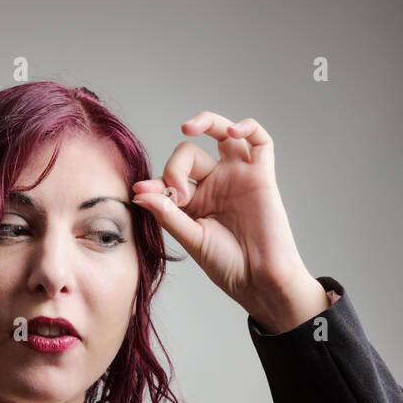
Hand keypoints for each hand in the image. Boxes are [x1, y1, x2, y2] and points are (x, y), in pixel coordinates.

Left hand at [131, 110, 325, 324]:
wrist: (259, 281)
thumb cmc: (227, 265)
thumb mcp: (191, 238)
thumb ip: (167, 214)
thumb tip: (140, 193)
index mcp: (195, 201)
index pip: (170, 176)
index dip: (155, 181)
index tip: (143, 193)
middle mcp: (216, 185)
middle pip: (189, 154)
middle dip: (176, 167)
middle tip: (178, 195)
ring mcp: (238, 178)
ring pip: (223, 134)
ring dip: (206, 121)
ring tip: (189, 127)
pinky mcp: (262, 176)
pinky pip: (260, 141)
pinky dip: (248, 127)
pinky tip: (234, 130)